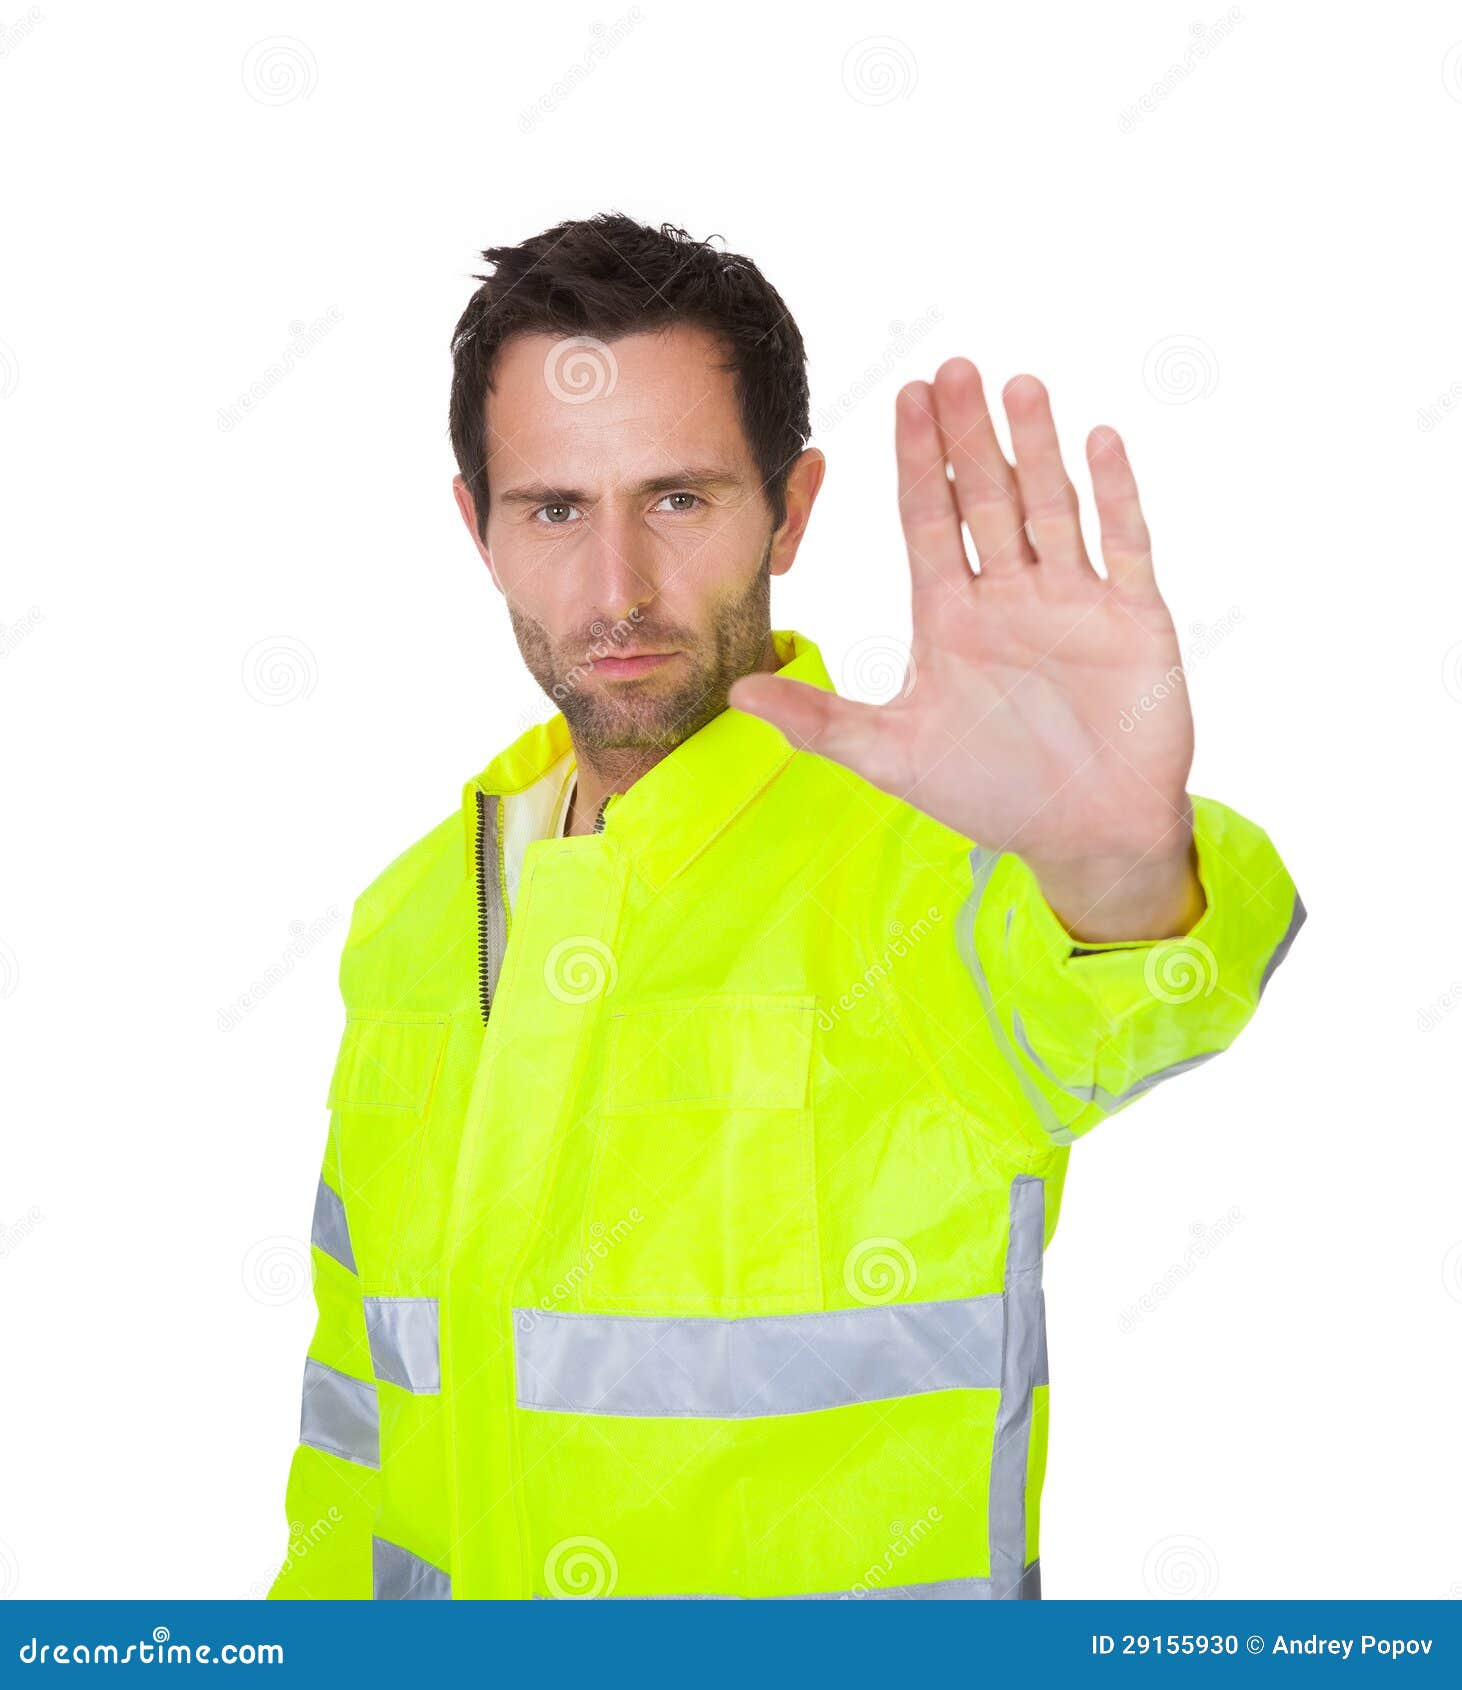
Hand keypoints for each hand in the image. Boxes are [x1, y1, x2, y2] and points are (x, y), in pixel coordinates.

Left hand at [728, 360, 1202, 941]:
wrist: (1086, 835)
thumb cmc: (991, 793)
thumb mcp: (894, 758)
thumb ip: (821, 723)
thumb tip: (735, 695)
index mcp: (950, 615)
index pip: (928, 518)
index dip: (918, 459)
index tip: (906, 396)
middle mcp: (1009, 594)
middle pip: (986, 497)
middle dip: (969, 436)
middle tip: (954, 368)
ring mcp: (1072, 600)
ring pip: (1051, 506)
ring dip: (1037, 448)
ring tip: (1019, 385)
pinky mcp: (1133, 618)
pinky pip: (1123, 544)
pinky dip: (1114, 496)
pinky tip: (1099, 441)